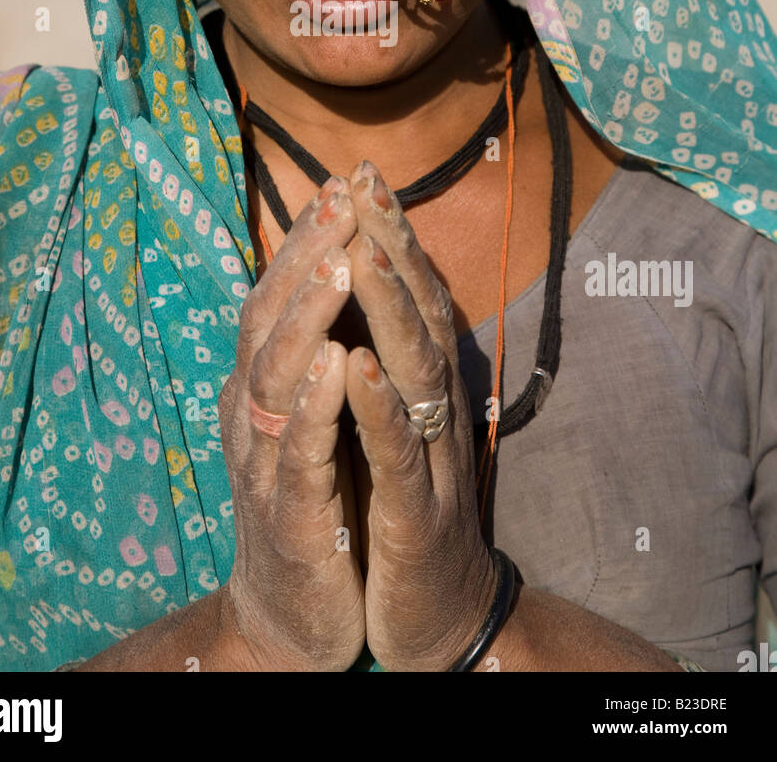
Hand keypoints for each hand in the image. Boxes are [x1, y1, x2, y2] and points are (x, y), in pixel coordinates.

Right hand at [220, 175, 364, 670]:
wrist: (297, 617)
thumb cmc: (315, 504)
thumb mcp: (312, 420)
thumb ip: (315, 354)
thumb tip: (337, 273)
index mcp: (260, 388)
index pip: (275, 297)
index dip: (303, 241)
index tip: (338, 182)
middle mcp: (250, 414)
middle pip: (266, 319)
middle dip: (304, 255)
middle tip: (337, 196)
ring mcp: (263, 464)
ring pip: (274, 376)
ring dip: (306, 316)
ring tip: (338, 263)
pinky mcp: (288, 517)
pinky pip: (297, 452)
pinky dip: (312, 404)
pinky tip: (333, 365)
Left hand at [343, 160, 497, 671]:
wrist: (434, 617)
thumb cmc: (402, 505)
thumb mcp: (394, 423)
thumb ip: (387, 358)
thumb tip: (368, 285)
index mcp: (424, 386)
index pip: (408, 294)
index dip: (387, 234)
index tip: (360, 173)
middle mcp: (436, 407)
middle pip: (417, 312)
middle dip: (390, 244)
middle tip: (366, 183)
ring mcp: (432, 457)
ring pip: (412, 368)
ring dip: (386, 306)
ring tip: (361, 251)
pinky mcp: (416, 512)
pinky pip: (396, 450)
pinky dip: (376, 405)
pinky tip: (355, 366)